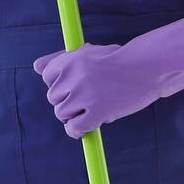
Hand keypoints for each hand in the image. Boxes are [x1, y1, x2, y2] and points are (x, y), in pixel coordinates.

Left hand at [34, 0, 183, 137]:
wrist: (147, 67)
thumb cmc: (118, 60)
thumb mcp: (88, 53)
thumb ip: (60, 60)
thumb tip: (36, 66)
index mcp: (70, 59)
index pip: (47, 77)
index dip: (61, 84)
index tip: (77, 84)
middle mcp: (73, 76)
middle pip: (54, 98)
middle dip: (68, 101)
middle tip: (89, 98)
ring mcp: (84, 95)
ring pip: (62, 114)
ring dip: (74, 115)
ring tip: (92, 109)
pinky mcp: (96, 112)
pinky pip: (74, 128)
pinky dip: (78, 130)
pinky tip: (89, 125)